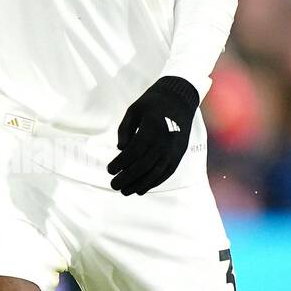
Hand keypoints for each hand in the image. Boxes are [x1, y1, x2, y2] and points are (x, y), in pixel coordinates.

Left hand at [107, 76, 199, 195]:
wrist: (181, 99)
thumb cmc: (153, 103)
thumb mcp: (134, 110)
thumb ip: (125, 129)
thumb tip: (120, 149)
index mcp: (151, 129)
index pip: (133, 152)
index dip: (120, 163)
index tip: (109, 169)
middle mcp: (163, 142)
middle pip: (143, 166)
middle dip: (126, 178)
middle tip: (113, 185)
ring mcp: (173, 150)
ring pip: (155, 173)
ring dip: (139, 184)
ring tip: (125, 191)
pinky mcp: (178, 155)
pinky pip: (165, 174)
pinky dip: (153, 183)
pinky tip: (141, 189)